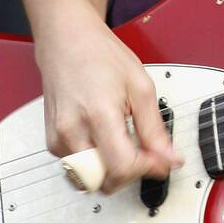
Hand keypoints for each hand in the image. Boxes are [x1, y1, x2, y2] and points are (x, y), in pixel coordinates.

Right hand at [34, 0, 184, 193]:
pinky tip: (107, 142)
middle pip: (104, 181)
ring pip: (90, 180)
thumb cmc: (100, 56)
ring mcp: (58, 140)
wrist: (67, 41)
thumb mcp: (141, 87)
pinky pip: (78, 169)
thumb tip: (170, 158)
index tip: (162, 161)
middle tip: (146, 153)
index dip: (147, 169)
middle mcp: (72, 132)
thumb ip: (155, 129)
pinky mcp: (53, 143)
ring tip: (126, 145)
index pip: (122, 167)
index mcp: (98, 115)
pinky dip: (97, 164)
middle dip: (130, 174)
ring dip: (112, 173)